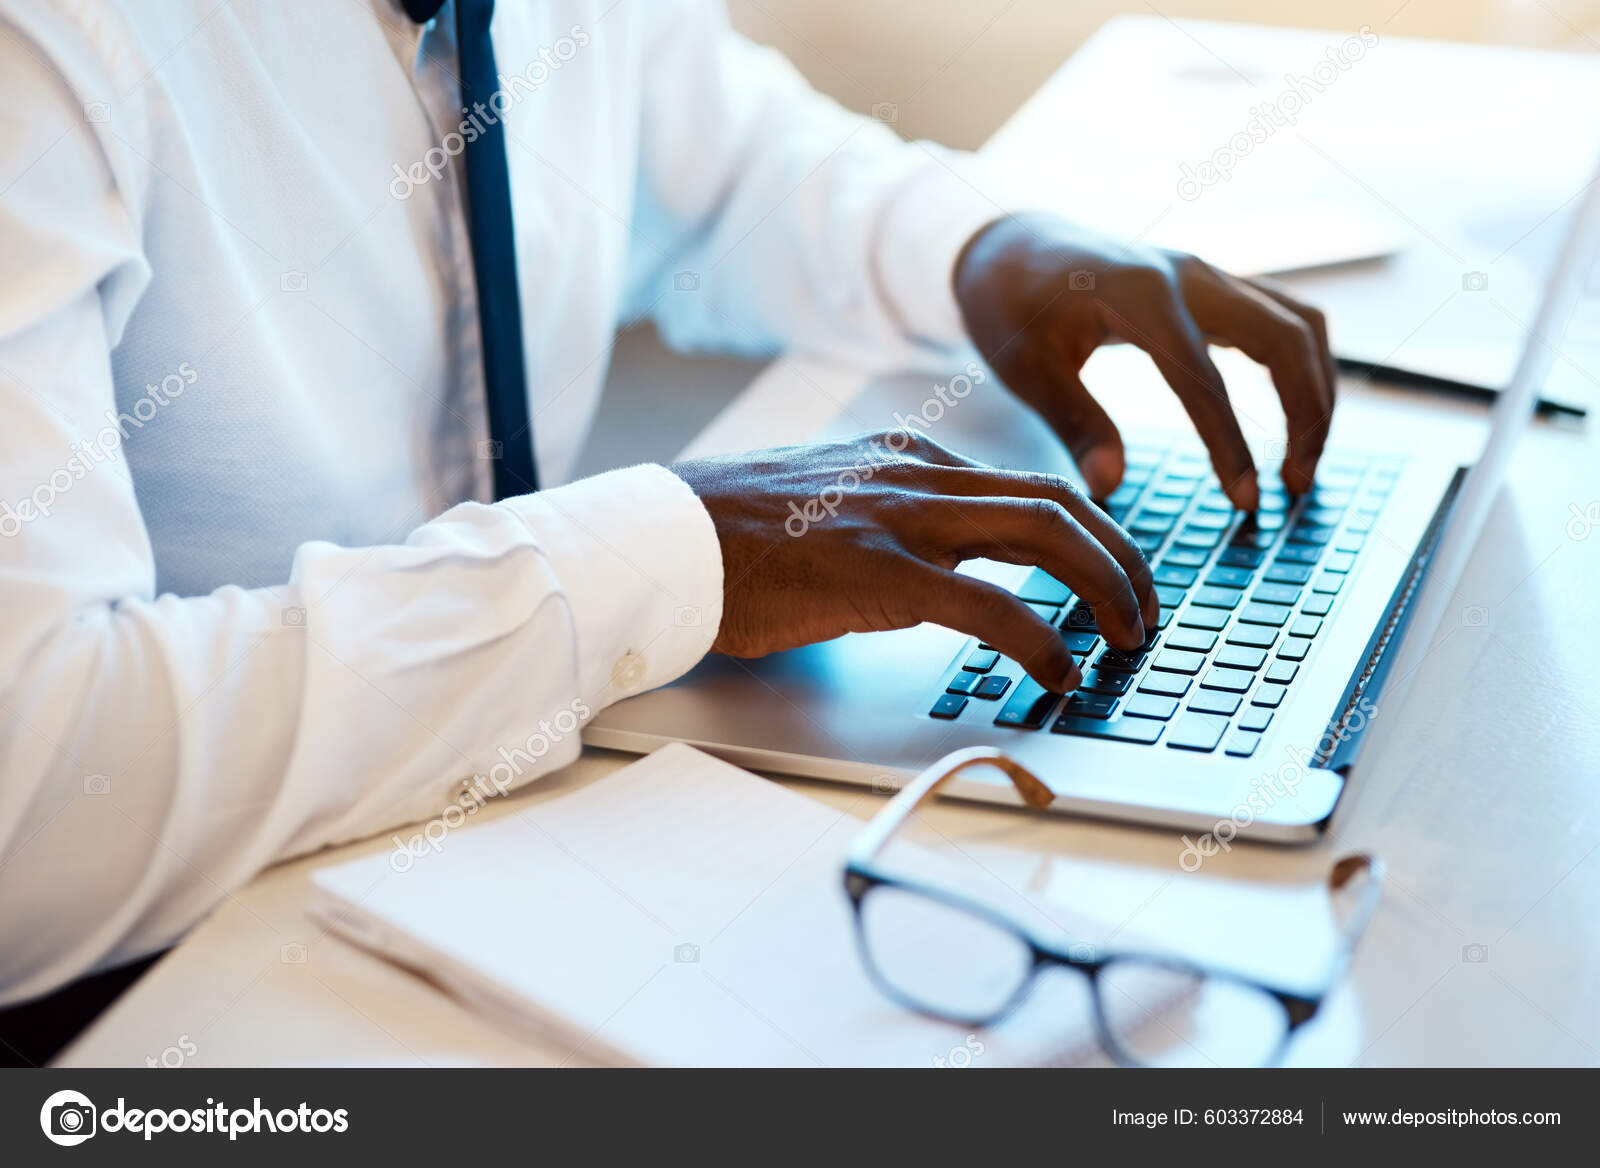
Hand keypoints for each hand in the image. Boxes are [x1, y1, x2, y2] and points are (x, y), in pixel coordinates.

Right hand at [671, 433, 1159, 692]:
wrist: (660, 539)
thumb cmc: (727, 534)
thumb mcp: (826, 502)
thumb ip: (888, 516)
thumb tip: (938, 564)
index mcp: (904, 460)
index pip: (1025, 484)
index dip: (1088, 530)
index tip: (1111, 571)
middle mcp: (915, 476)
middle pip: (1057, 502)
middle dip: (1121, 557)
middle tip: (1145, 608)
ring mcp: (898, 519)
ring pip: (1045, 534)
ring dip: (1105, 588)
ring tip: (1127, 637)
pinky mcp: (877, 573)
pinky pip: (989, 603)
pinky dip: (1042, 637)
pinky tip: (1061, 670)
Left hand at [953, 212, 1337, 509]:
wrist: (1010, 246)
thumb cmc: (1011, 307)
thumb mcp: (1025, 370)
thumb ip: (1072, 425)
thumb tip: (1110, 485)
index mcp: (1138, 295)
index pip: (1204, 378)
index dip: (1231, 444)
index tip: (1246, 500)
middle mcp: (1187, 275)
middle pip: (1284, 340)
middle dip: (1305, 414)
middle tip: (1296, 486)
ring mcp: (1207, 274)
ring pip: (1299, 324)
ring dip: (1317, 390)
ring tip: (1303, 461)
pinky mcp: (1213, 284)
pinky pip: (1285, 317)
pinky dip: (1304, 366)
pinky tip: (1297, 415)